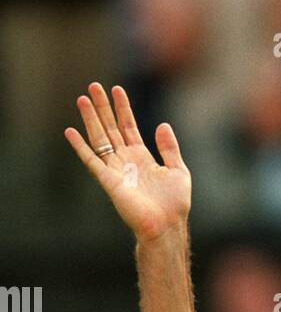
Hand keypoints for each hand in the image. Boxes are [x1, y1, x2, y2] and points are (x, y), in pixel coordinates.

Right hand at [64, 83, 190, 242]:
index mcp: (142, 156)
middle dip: (103, 107)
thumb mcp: (178, 170)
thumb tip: (162, 125)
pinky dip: (80, 147)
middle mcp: (126, 160)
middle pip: (110, 128)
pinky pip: (91, 161)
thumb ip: (169, 148)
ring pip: (99, 138)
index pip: (128, 126)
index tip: (116, 89)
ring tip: (82, 99)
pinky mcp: (108, 181)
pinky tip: (70, 131)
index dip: (123, 108)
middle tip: (93, 86)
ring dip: (90, 119)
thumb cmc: (174, 204)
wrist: (166, 225)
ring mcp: (115, 169)